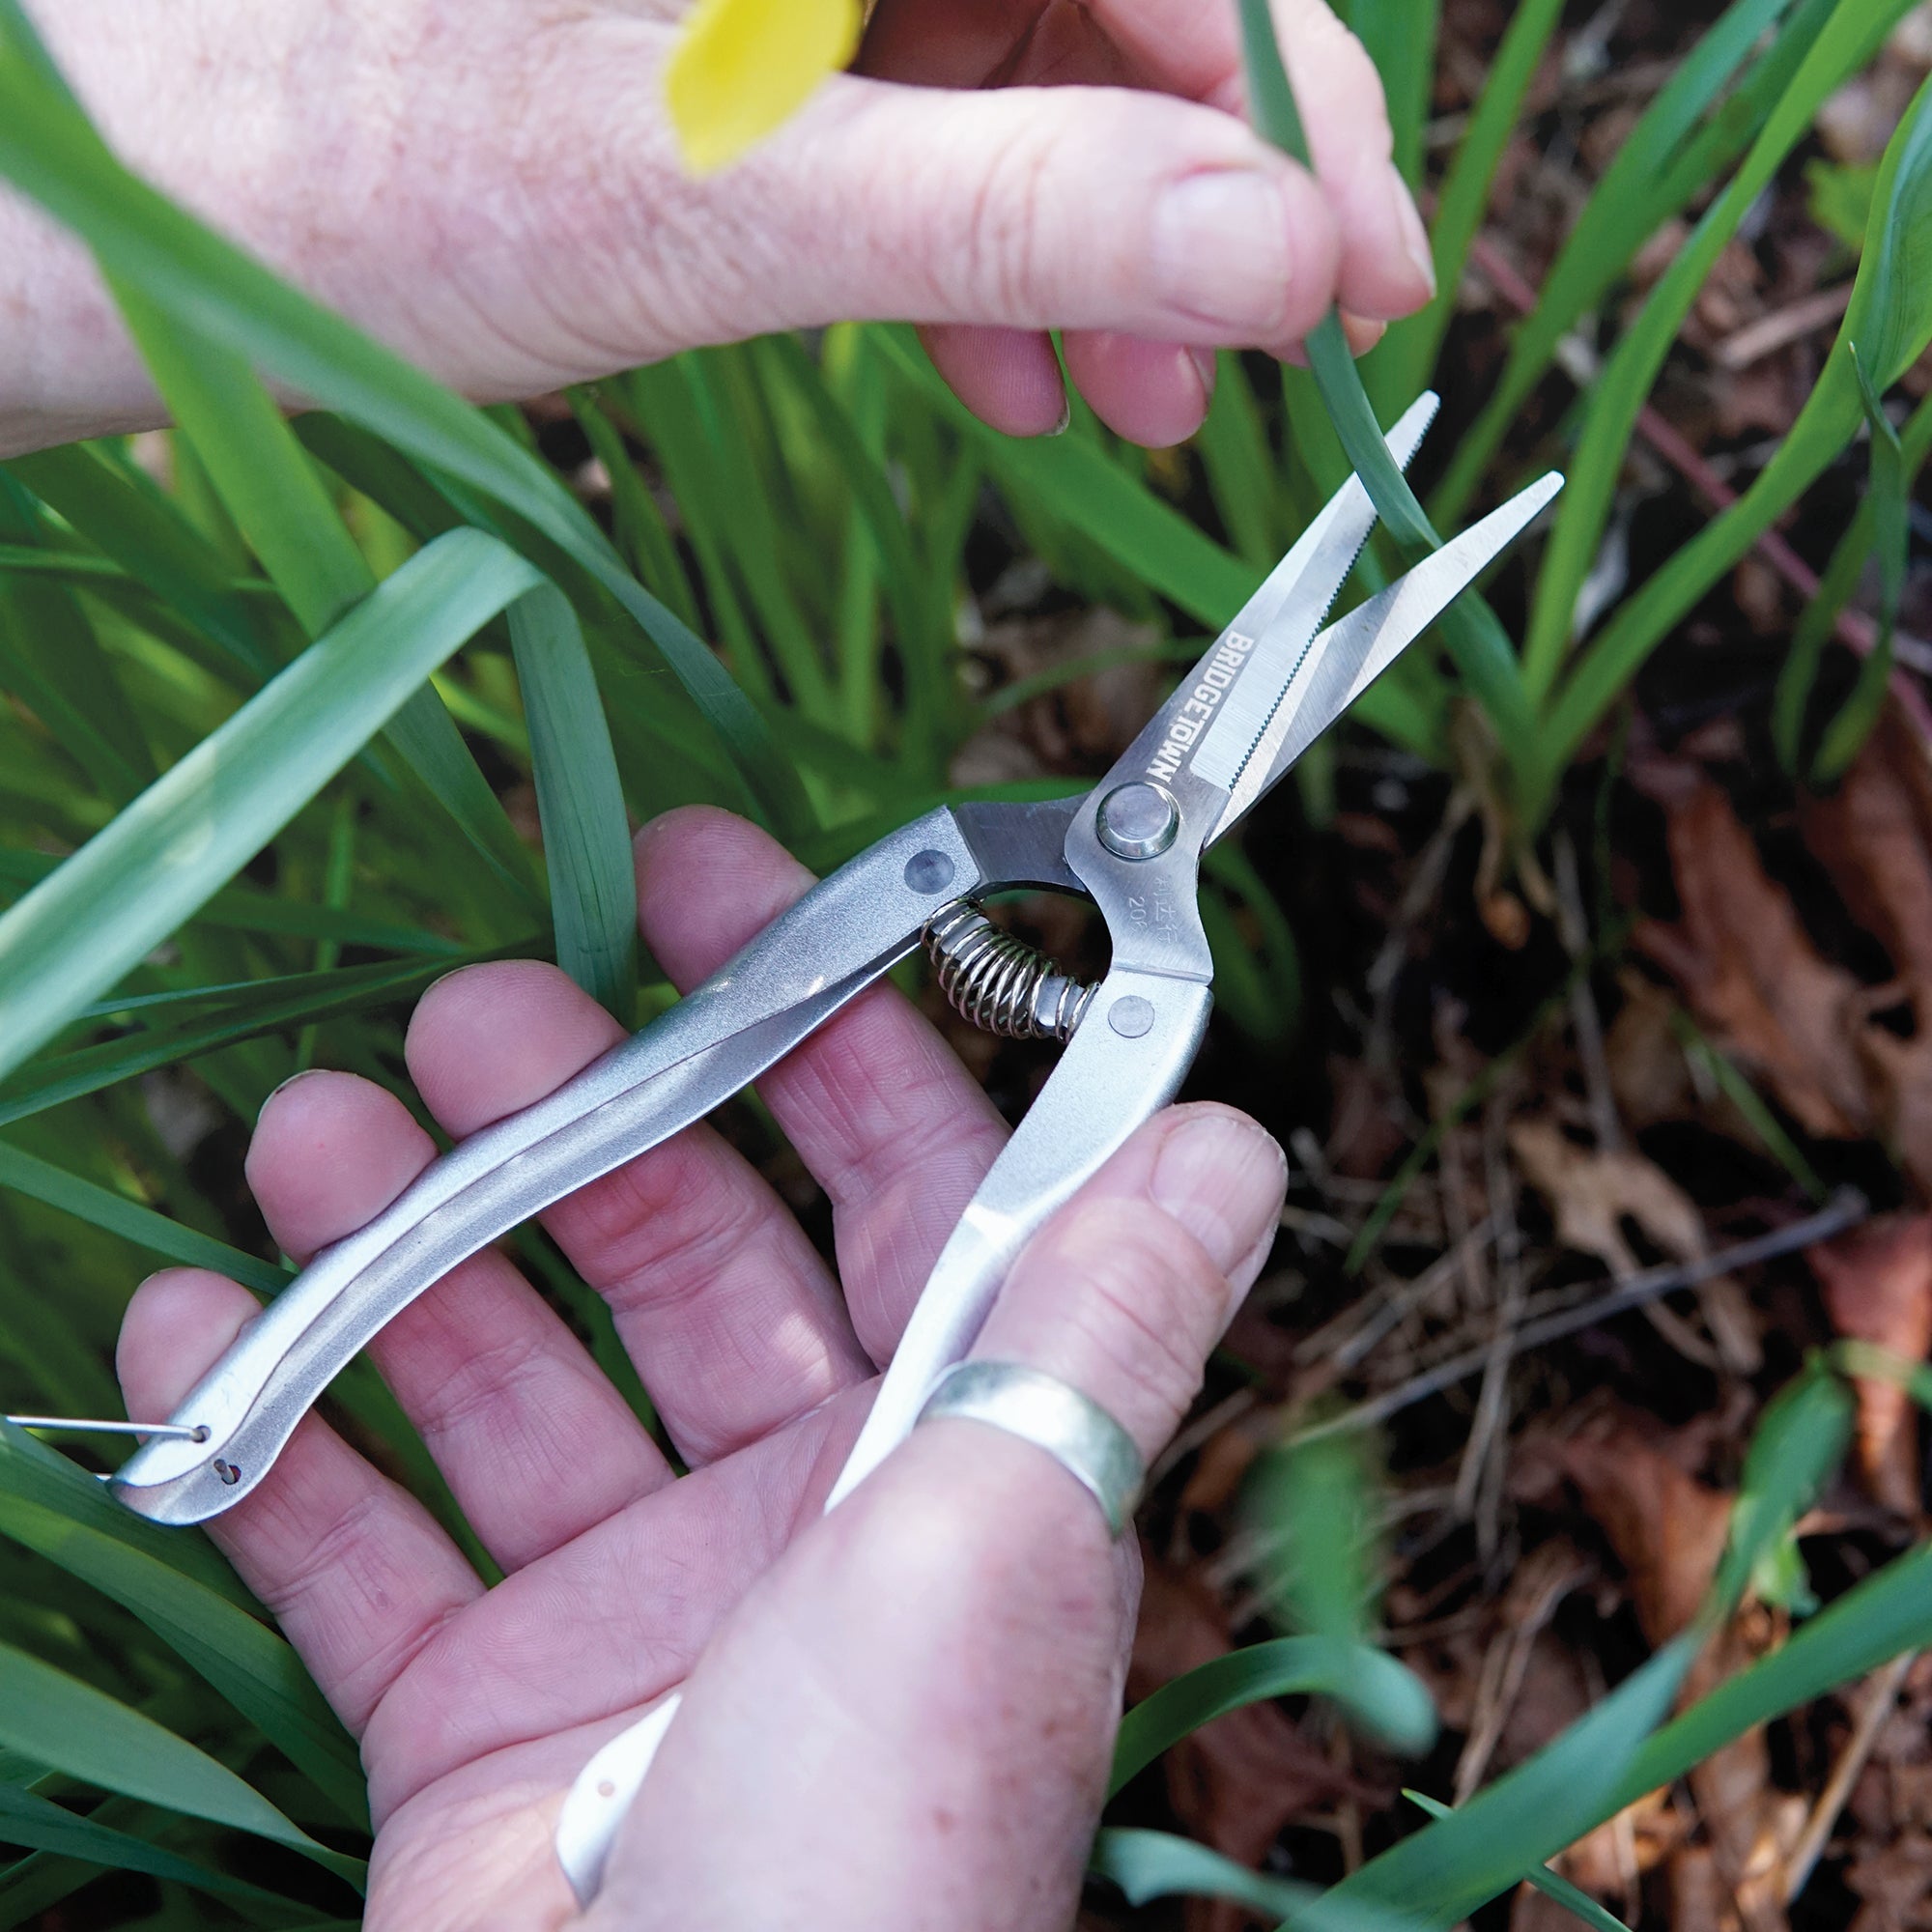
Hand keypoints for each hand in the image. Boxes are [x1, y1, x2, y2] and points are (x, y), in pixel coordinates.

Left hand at [7, 0, 1430, 455]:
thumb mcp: (725, 205)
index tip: (1360, 278)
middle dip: (1189, 192)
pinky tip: (1005, 365)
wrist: (144, 215)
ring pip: (1018, 70)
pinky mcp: (735, 32)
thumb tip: (1279, 252)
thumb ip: (1017, 212)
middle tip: (1255, 365)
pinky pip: (915, 124)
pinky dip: (975, 251)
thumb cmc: (360, 171)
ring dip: (1090, 244)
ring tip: (1117, 404)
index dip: (1286, 106)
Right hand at [115, 808, 1287, 1931]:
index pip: (898, 1178)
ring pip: (502, 1362)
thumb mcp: (998, 1548)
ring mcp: (627, 1605)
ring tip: (306, 1132)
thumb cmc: (871, 1848)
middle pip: (679, 1248)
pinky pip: (355, 1537)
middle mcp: (796, 1509)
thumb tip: (1235, 1138)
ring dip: (402, 1238)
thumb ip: (1106, 1326)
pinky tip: (188, 1328)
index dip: (822, 1020)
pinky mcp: (471, 1712)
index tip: (706, 887)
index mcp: (944, 1448)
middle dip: (580, 1112)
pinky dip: (272, 1429)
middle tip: (469, 1006)